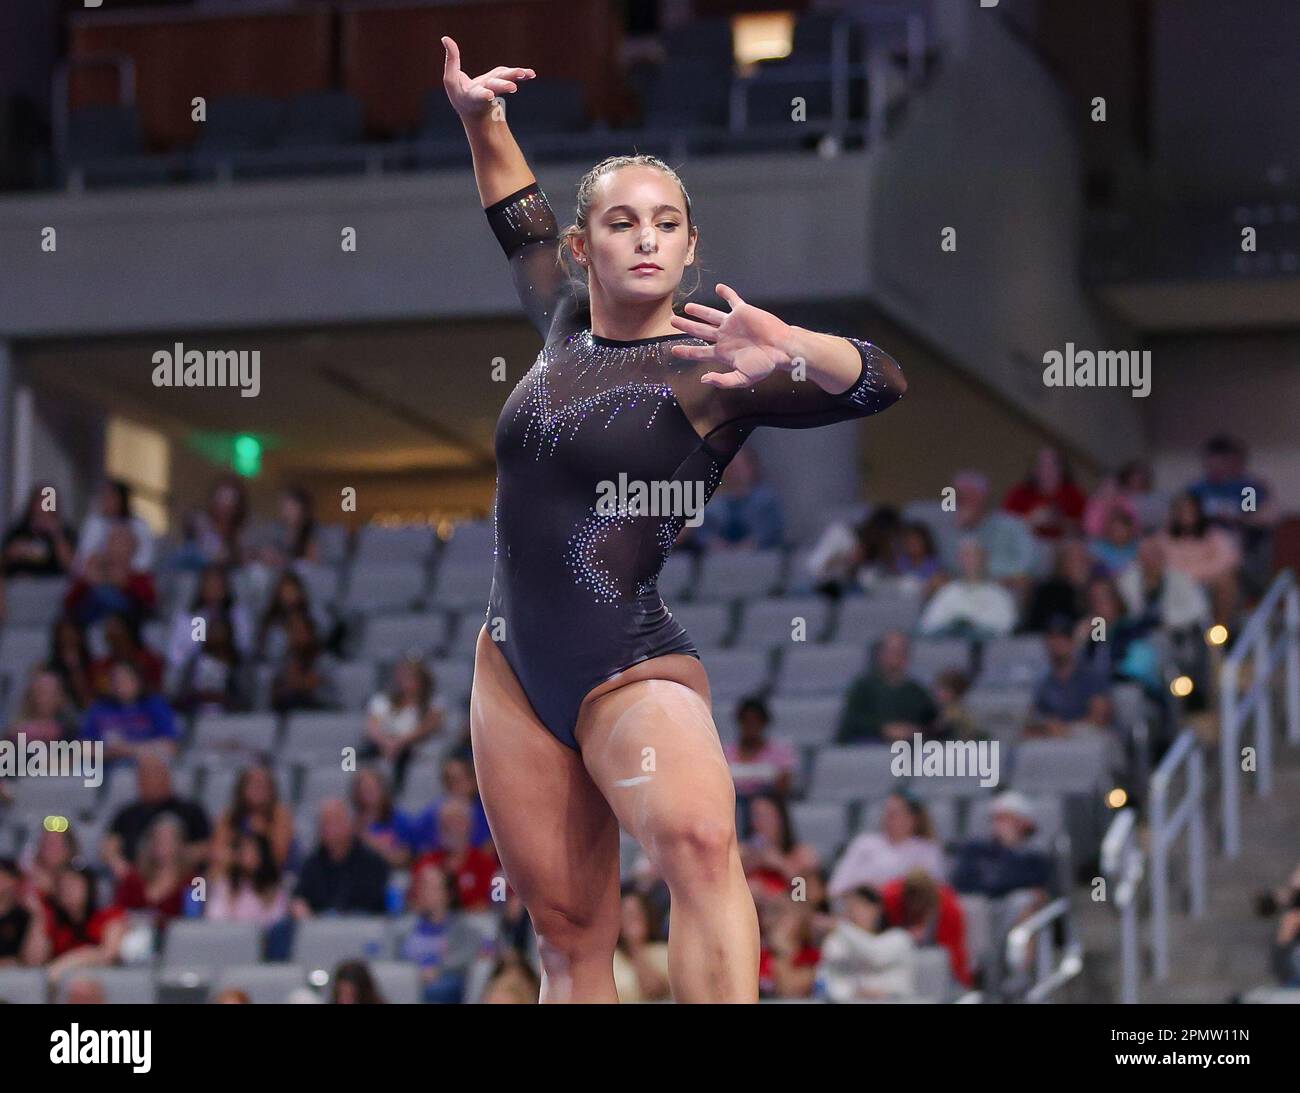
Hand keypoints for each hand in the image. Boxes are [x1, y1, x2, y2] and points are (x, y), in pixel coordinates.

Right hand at [442, 36, 534, 119]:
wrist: (477, 110)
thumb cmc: (461, 95)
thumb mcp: (451, 80)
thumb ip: (451, 60)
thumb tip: (445, 38)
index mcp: (472, 97)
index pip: (477, 95)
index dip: (483, 95)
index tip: (489, 96)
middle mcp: (487, 93)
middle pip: (495, 87)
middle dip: (503, 86)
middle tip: (513, 87)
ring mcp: (497, 87)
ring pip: (505, 80)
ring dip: (514, 76)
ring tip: (526, 73)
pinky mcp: (504, 81)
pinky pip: (512, 76)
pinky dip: (522, 74)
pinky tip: (531, 73)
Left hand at [669, 284, 793, 387]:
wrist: (781, 348)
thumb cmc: (765, 364)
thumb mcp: (743, 378)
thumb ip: (723, 381)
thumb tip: (703, 379)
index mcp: (723, 353)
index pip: (699, 352)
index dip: (686, 351)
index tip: (673, 350)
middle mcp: (724, 337)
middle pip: (700, 330)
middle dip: (686, 326)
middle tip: (673, 321)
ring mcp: (732, 323)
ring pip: (710, 315)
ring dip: (699, 310)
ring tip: (687, 307)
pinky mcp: (742, 312)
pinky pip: (732, 300)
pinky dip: (726, 293)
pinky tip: (718, 287)